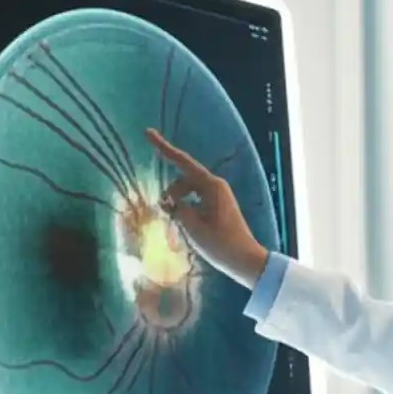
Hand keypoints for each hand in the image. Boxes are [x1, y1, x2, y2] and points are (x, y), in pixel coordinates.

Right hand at [145, 129, 269, 288]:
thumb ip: (177, 209)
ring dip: (177, 202)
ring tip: (176, 222)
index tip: (148, 133)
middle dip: (171, 192)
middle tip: (165, 212)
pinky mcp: (218, 206)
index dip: (163, 148)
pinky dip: (186, 208)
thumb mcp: (192, 226)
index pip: (183, 162)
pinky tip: (184, 224)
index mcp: (211, 186)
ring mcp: (218, 196)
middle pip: (183, 179)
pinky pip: (195, 199)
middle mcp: (216, 186)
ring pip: (188, 190)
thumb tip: (170, 202)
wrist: (244, 260)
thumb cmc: (220, 244)